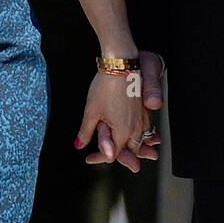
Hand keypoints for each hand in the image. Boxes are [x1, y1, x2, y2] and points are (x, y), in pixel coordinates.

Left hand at [74, 52, 162, 172]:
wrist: (121, 64)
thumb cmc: (106, 86)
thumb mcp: (91, 110)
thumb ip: (86, 131)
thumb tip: (79, 145)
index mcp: (123, 131)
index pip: (113, 154)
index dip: (100, 157)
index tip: (89, 158)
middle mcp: (136, 128)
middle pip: (130, 150)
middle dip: (120, 154)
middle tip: (104, 153)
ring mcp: (142, 118)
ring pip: (139, 140)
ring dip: (130, 145)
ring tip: (120, 146)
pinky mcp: (143, 109)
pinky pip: (144, 128)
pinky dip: (138, 133)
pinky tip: (131, 130)